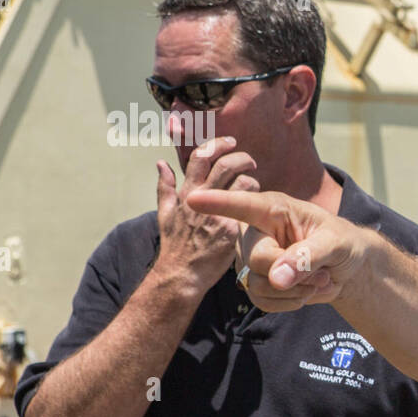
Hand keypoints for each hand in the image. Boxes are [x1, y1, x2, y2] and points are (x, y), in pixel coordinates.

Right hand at [154, 137, 258, 292]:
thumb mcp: (164, 214)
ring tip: (254, 183)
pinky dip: (255, 200)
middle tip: (249, 161)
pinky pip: (249, 206)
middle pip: (225, 164)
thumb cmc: (175, 245)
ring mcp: (217, 213)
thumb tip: (161, 163)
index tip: (229, 142)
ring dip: (251, 179)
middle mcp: (201, 198)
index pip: (201, 156)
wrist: (182, 274)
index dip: (217, 144)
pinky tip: (257, 205)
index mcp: (187, 192)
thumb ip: (164, 186)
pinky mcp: (230, 228)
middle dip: (241, 157)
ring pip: (242, 182)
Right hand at [185, 187, 365, 311]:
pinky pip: (262, 301)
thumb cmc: (342, 243)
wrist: (347, 267)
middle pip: (256, 259)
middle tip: (324, 273)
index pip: (242, 206)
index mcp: (274, 209)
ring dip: (295, 291)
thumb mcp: (336, 243)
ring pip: (258, 285)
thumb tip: (277, 278)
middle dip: (293, 273)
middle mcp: (258, 233)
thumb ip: (308, 256)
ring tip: (319, 279)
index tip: (193, 199)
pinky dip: (290, 303)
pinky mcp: (258, 283)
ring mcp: (254, 259)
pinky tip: (306, 291)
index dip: (218, 203)